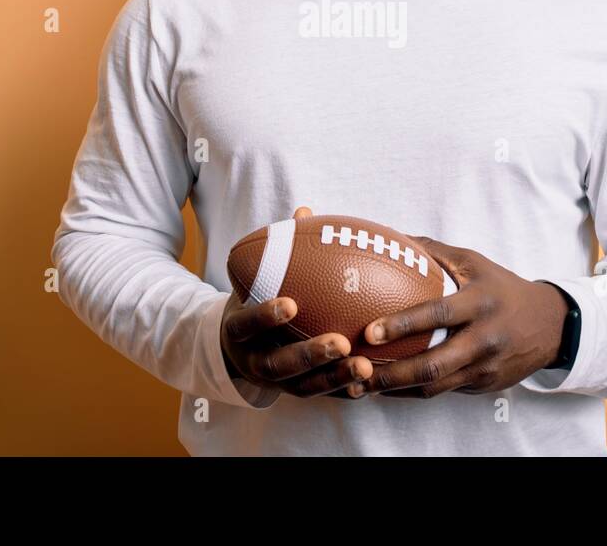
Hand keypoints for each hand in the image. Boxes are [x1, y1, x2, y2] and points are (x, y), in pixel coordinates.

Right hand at [220, 206, 374, 399]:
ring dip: (334, 378)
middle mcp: (253, 360)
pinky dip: (342, 390)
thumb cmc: (254, 301)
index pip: (248, 323)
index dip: (266, 316)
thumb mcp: (255, 281)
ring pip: (303, 386)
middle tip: (341, 342)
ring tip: (366, 367)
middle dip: (310, 355)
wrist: (237, 348)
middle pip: (279, 364)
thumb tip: (305, 211)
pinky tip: (369, 383)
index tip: (291, 303)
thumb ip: (279, 251)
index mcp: (239, 330)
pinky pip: (319, 395)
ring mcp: (274, 382)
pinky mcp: (294, 393)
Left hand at [345, 235, 567, 398]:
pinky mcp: (484, 386)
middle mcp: (484, 338)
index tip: (369, 331)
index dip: (403, 324)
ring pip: (435, 386)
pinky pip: (443, 392)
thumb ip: (434, 251)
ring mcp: (485, 367)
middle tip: (355, 369)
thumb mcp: (474, 262)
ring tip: (358, 386)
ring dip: (394, 389)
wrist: (551, 325)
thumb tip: (391, 235)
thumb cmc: (502, 288)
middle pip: (434, 364)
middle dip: (391, 372)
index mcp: (480, 302)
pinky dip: (411, 392)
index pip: (438, 314)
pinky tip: (384, 388)